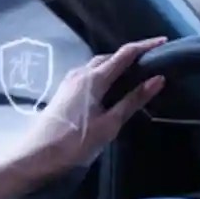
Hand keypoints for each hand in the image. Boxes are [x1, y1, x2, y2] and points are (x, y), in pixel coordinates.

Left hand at [3, 37, 167, 184]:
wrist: (36, 156)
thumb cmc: (74, 143)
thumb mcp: (109, 125)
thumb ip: (133, 100)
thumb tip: (157, 79)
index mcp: (94, 78)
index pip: (125, 54)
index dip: (145, 46)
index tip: (163, 42)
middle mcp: (81, 73)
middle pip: (110, 57)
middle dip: (131, 55)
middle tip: (152, 60)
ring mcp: (70, 81)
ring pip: (98, 65)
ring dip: (117, 64)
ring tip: (136, 73)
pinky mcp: (64, 91)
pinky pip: (89, 74)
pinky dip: (105, 74)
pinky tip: (112, 87)